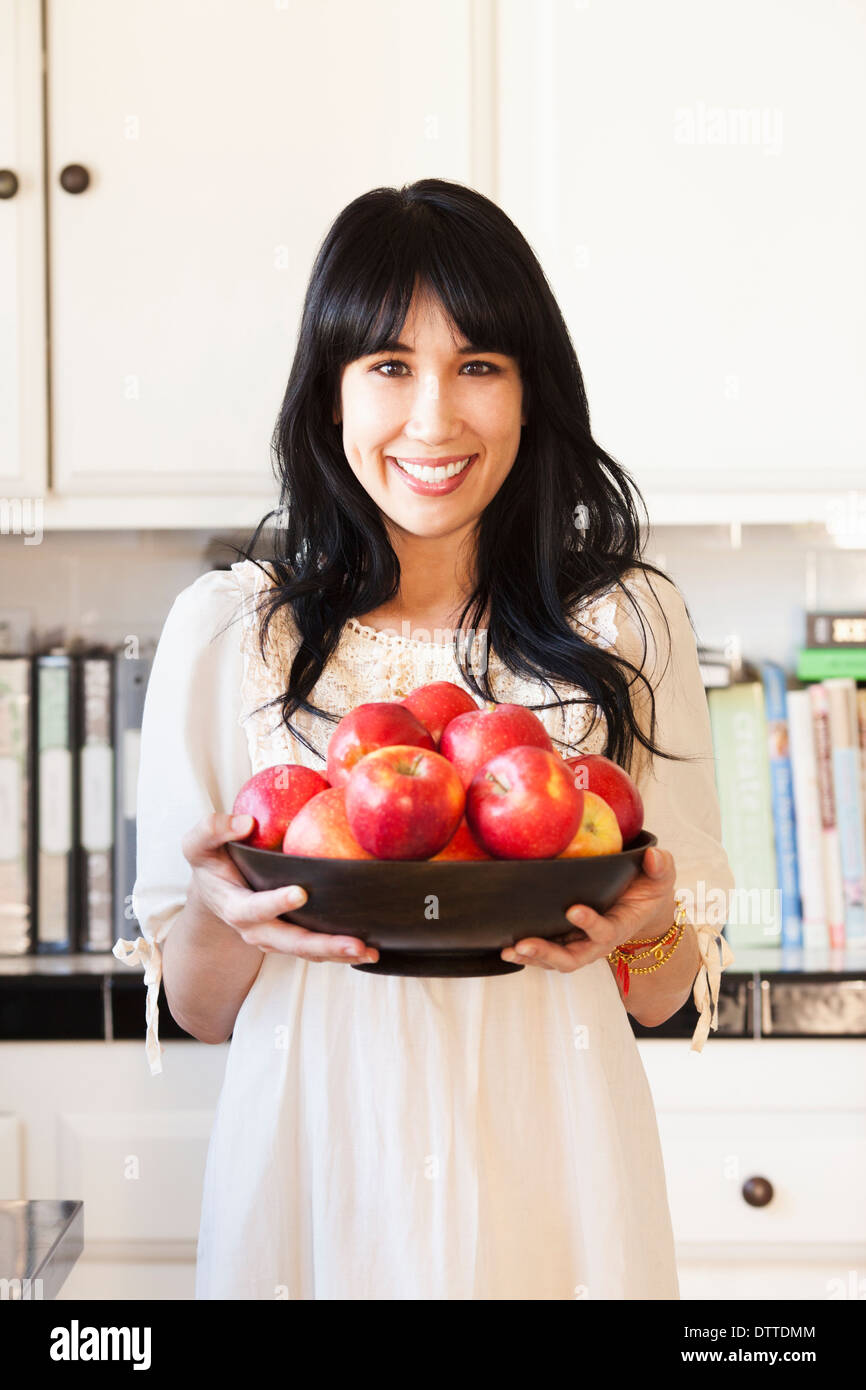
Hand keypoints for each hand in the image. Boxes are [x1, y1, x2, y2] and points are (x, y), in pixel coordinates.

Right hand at [181, 812, 378, 963]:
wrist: (214, 890)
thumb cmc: (211, 861)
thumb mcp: (199, 842)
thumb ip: (213, 829)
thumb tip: (245, 823)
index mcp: (234, 906)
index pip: (253, 908)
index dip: (274, 903)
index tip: (299, 893)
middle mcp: (256, 929)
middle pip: (291, 942)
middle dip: (323, 945)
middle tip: (356, 944)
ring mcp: (275, 938)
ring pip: (307, 951)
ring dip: (338, 953)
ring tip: (370, 951)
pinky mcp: (292, 938)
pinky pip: (316, 948)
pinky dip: (340, 951)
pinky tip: (369, 948)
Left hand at [500, 845, 675, 972]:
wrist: (639, 902)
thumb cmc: (648, 887)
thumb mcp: (661, 875)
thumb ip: (661, 867)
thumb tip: (653, 856)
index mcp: (619, 927)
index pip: (605, 932)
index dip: (590, 924)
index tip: (574, 909)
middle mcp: (596, 942)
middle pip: (573, 958)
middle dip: (548, 954)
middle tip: (525, 943)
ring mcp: (578, 943)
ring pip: (554, 960)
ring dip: (531, 957)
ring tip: (509, 950)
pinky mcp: (563, 939)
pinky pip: (544, 952)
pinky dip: (525, 953)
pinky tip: (504, 948)